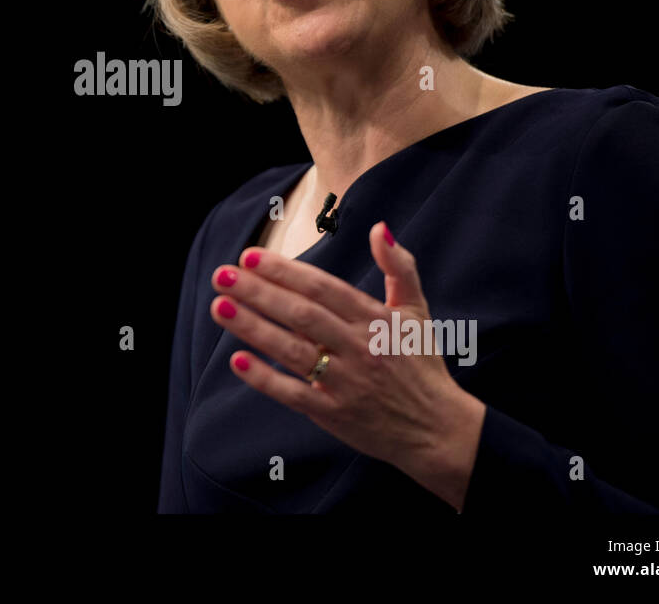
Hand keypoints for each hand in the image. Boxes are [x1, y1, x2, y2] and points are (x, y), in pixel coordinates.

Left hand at [209, 221, 486, 510]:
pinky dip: (265, 378)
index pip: (323, 289)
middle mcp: (359, 349)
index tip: (251, 256)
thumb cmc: (421, 364)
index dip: (286, 272)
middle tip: (222, 274)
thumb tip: (380, 228)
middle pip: (302, 315)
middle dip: (259, 292)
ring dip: (253, 327)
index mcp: (376, 320)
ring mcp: (346, 383)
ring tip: (220, 306)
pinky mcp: (334, 414)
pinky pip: (294, 395)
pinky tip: (237, 360)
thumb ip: (399, 267)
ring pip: (293, 351)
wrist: (438, 430)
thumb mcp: (417, 311)